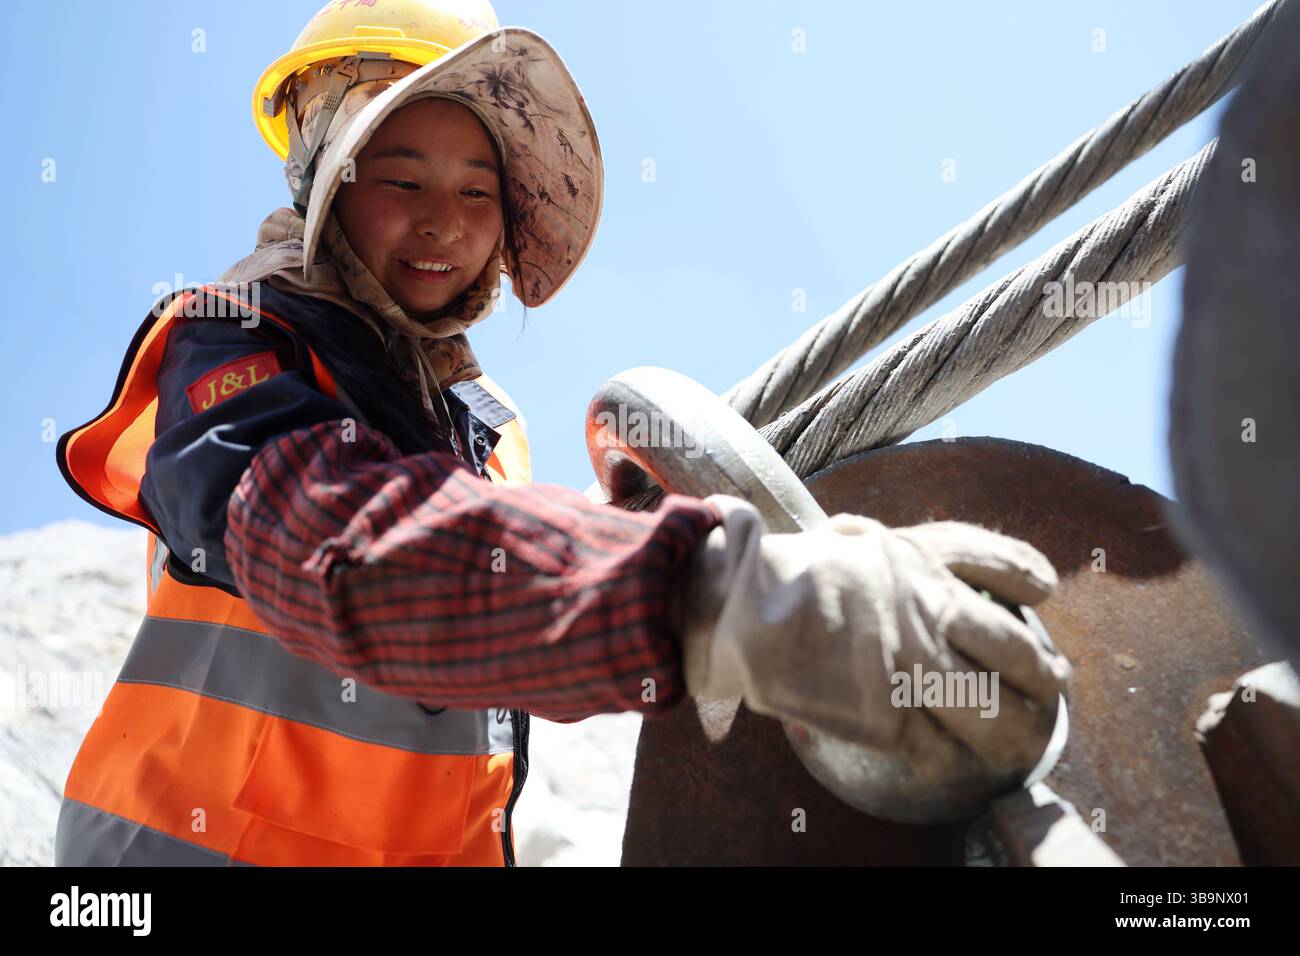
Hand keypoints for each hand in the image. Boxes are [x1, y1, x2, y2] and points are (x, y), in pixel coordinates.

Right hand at [677, 495, 1070, 772]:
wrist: (748, 608)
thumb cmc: (785, 568)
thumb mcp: (838, 537)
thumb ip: (861, 539)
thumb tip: (854, 531)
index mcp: (922, 564)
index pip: (996, 564)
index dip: (1027, 574)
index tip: (1044, 587)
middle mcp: (935, 614)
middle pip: (1016, 652)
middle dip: (1044, 676)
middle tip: (1054, 687)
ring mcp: (919, 668)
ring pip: (993, 710)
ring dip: (1019, 731)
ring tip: (1028, 741)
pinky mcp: (894, 716)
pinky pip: (942, 748)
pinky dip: (955, 760)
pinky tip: (960, 764)